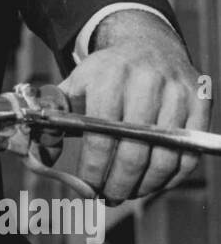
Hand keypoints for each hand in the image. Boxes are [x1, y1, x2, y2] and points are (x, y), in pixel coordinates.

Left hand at [60, 11, 210, 202]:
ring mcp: (177, 93)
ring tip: (130, 192)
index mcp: (110, 78)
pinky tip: (155, 182)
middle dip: (119, 184)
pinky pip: (189, 152)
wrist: (148, 45)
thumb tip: (44, 147)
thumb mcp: (77, 83)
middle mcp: (146, 83)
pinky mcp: (200, 102)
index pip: (102, 138)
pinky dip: (173, 176)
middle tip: (109, 197)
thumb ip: (58, 113)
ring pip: (164, 157)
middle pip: (135, 153)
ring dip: (145, 185)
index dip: (95, 169)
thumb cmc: (108, 73)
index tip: (89, 187)